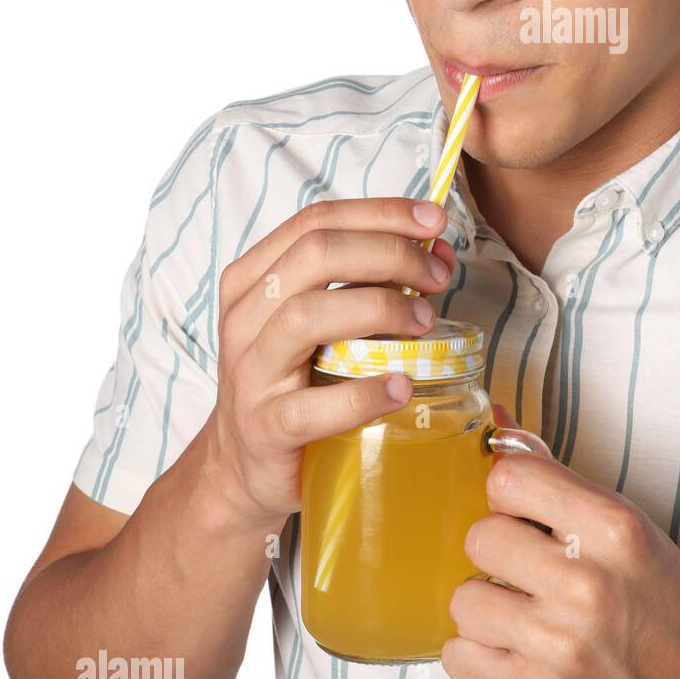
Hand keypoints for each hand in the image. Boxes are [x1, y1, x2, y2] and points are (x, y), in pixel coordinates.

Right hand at [198, 196, 457, 528]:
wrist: (243, 465)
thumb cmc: (294, 380)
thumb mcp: (322, 321)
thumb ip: (368, 282)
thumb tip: (435, 254)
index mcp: (254, 277)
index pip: (317, 221)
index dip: (380, 213)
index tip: (434, 220)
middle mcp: (245, 316)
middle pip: (316, 254)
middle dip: (388, 254)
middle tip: (436, 277)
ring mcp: (251, 372)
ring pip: (308, 315)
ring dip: (379, 309)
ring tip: (425, 324)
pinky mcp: (266, 428)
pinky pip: (314, 406)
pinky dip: (365, 392)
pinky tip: (402, 386)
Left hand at [443, 403, 679, 677]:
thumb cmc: (662, 598)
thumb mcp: (625, 524)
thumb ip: (557, 477)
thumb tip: (497, 426)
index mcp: (612, 530)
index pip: (509, 479)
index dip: (509, 492)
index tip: (524, 509)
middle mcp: (585, 585)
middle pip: (480, 538)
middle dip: (499, 550)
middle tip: (528, 564)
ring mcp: (558, 644)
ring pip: (464, 602)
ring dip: (488, 605)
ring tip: (525, 609)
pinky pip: (459, 656)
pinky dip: (480, 651)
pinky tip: (517, 644)